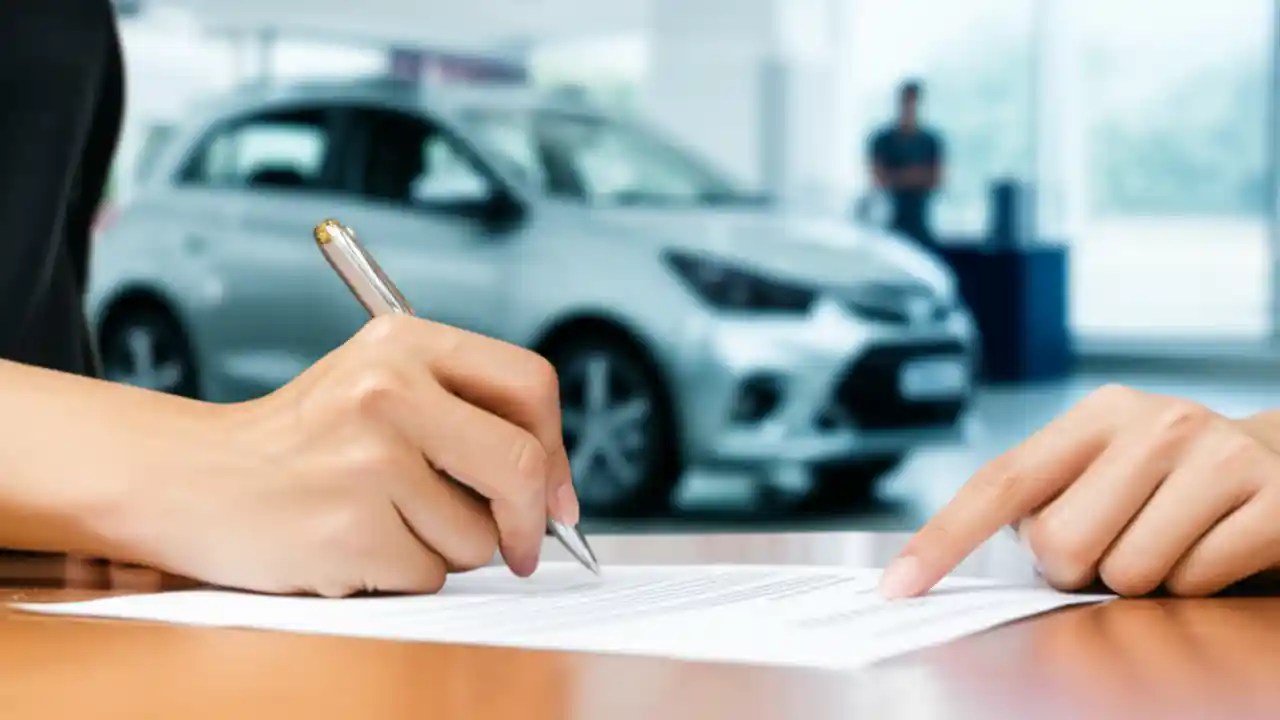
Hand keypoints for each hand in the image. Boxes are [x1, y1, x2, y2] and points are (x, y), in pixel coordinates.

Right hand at [113, 315, 577, 596]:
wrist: (200, 480)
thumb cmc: (305, 440)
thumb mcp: (380, 384)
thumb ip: (467, 413)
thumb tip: (557, 489)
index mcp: (403, 343)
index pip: (530, 385)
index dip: (557, 448)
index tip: (557, 493)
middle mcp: (388, 392)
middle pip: (521, 465)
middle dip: (534, 520)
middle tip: (524, 546)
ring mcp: (368, 462)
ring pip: (478, 535)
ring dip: (451, 547)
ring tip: (388, 520)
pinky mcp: (351, 530)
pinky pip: (430, 574)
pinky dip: (407, 573)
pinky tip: (359, 542)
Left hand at [881, 384, 1279, 597]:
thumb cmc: (1170, 482)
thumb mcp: (1106, 470)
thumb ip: (1048, 500)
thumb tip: (969, 563)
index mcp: (1096, 415)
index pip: (1001, 482)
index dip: (944, 537)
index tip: (900, 586)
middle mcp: (1155, 423)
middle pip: (1061, 545)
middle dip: (1080, 569)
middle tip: (1117, 545)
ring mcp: (1217, 457)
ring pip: (1127, 574)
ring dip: (1142, 581)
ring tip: (1170, 543)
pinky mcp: (1273, 498)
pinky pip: (1194, 584)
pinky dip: (1196, 587)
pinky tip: (1214, 548)